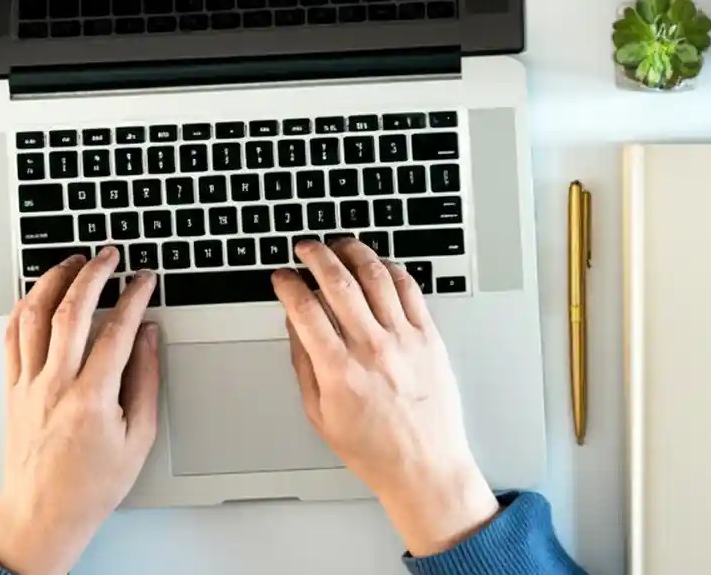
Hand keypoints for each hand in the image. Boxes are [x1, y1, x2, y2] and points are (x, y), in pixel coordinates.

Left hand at [0, 247, 160, 574]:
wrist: (44, 513)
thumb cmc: (93, 484)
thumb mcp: (140, 436)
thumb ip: (146, 380)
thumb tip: (148, 337)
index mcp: (92, 397)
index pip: (117, 330)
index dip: (135, 297)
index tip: (146, 280)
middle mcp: (55, 385)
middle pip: (71, 311)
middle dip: (94, 274)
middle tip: (109, 255)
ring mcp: (28, 385)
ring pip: (35, 317)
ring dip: (54, 282)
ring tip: (72, 262)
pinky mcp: (13, 389)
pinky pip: (12, 337)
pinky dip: (24, 309)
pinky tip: (37, 295)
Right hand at [272, 239, 497, 556]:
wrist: (424, 465)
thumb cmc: (373, 448)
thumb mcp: (320, 414)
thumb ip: (303, 364)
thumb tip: (294, 324)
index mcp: (339, 370)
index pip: (305, 310)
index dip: (287, 285)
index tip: (280, 276)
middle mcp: (373, 348)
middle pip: (339, 282)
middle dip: (316, 256)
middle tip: (305, 247)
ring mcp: (405, 339)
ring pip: (377, 276)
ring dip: (354, 252)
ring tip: (340, 246)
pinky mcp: (429, 336)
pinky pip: (409, 289)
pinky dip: (391, 269)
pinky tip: (378, 265)